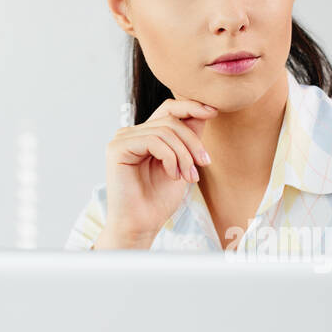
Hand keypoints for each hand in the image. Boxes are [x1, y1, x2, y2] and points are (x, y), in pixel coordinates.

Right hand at [94, 98, 215, 248]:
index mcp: (146, 135)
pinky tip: (172, 176)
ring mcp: (123, 139)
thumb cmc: (159, 200)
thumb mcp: (183, 163)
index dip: (191, 106)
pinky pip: (152, 140)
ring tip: (189, 177)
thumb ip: (188, 138)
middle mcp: (132, 133)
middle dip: (193, 141)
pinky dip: (170, 158)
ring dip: (184, 154)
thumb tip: (205, 110)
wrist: (142, 225)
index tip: (213, 112)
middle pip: (170, 119)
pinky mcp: (117, 148)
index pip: (169, 109)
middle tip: (205, 163)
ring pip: (165, 131)